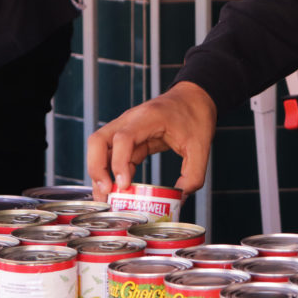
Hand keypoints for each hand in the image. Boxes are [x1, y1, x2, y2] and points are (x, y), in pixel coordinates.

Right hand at [87, 81, 216, 200]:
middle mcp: (130, 120)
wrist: (194, 99)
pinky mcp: (128, 138)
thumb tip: (180, 199)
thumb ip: (193, 175)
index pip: (122, 138)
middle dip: (97, 169)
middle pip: (98, 141)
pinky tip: (116, 189)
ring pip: (99, 148)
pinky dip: (111, 172)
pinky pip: (112, 155)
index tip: (124, 184)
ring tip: (105, 196)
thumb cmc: (195, 115)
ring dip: (98, 172)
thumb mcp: (201, 147)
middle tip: (106, 192)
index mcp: (148, 118)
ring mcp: (126, 128)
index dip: (119, 163)